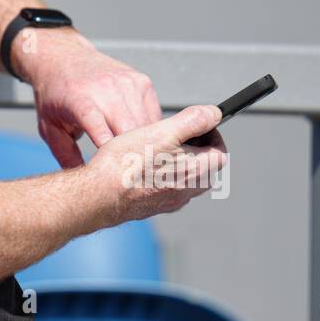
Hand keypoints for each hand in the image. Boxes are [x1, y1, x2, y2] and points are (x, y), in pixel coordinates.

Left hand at [16, 30, 164, 168]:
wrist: (61, 57)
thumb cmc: (54, 95)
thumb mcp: (49, 128)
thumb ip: (66, 157)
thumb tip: (87, 187)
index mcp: (81, 101)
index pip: (102, 133)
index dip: (113, 158)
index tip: (119, 179)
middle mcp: (106, 89)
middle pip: (132, 132)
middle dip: (136, 158)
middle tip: (138, 182)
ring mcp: (127, 84)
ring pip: (148, 125)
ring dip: (149, 146)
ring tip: (147, 169)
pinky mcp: (141, 81)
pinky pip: (154, 114)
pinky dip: (153, 131)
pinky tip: (147, 145)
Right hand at [86, 104, 228, 227]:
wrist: (98, 195)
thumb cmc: (126, 163)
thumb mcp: (161, 131)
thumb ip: (192, 120)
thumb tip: (213, 114)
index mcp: (195, 172)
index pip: (221, 153)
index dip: (213, 135)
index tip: (199, 125)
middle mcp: (187, 191)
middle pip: (207, 168)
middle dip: (198, 149)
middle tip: (179, 135)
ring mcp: (171, 201)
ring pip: (189, 179)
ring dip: (182, 162)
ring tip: (160, 148)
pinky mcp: (155, 206)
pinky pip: (170, 189)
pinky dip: (166, 175)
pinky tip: (145, 166)